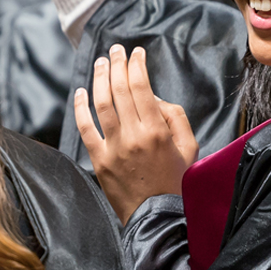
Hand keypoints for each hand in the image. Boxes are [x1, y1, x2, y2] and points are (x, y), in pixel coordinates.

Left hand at [75, 45, 198, 225]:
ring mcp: (114, 148)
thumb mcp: (190, 147)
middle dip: (117, 64)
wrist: (159, 218)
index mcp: (157, 131)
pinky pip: (85, 129)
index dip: (137, 65)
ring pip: (101, 104)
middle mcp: (134, 136)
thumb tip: (152, 97)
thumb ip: (175, 117)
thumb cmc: (177, 181)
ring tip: (100, 63)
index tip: (136, 53)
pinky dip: (80, 108)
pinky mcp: (99, 160)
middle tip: (115, 50)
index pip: (142, 87)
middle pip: (120, 90)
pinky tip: (81, 92)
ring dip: (99, 79)